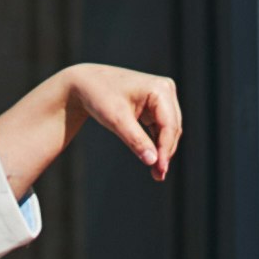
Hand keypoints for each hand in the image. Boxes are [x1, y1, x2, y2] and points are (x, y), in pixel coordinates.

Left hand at [0, 61, 182, 191]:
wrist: (86, 83)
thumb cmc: (99, 96)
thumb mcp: (116, 119)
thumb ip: (136, 140)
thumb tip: (153, 162)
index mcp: (159, 89)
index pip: (169, 124)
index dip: (166, 149)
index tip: (160, 169)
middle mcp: (165, 90)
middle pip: (172, 128)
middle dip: (165, 152)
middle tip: (158, 176)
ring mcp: (162, 97)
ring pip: (168, 130)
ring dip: (162, 150)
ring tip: (156, 173)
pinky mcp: (156, 105)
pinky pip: (160, 128)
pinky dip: (156, 144)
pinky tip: (153, 161)